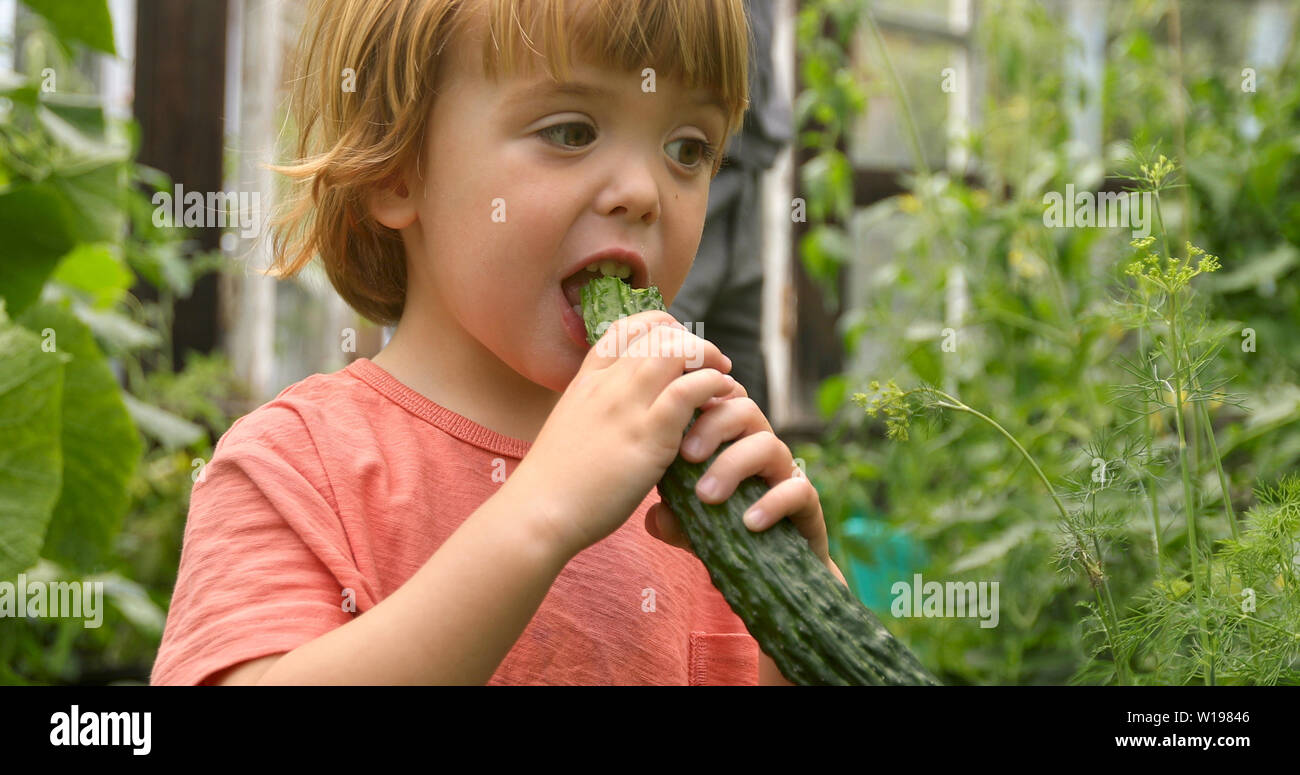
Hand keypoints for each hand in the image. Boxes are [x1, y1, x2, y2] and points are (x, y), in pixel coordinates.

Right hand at [513, 310, 735, 559]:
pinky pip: (689, 390)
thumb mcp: (571, 431)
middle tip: (709, 361)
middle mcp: (605, 384)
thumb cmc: (555, 486)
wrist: (538, 512)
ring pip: (674, 351)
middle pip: (655, 333)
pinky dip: (712, 384)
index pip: (623, 329)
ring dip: (706, 356)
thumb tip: (620, 417)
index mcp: (585, 382)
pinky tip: (722, 396)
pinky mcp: (648, 434)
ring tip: (722, 374)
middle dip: (690, 340)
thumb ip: (595, 414)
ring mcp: (625, 406)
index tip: (678, 342)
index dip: (658, 326)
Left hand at [645, 377, 845, 583]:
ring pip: (768, 445)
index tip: (672, 415)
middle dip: (712, 426)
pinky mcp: (807, 502)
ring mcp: (785, 473)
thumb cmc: (728, 535)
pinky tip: (748, 523)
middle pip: (744, 410)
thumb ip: (674, 518)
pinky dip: (771, 503)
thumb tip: (655, 517)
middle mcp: (760, 448)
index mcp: (732, 441)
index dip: (701, 395)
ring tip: (706, 496)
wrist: (774, 575)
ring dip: (733, 465)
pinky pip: (796, 490)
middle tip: (686, 456)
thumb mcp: (692, 527)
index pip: (722, 399)